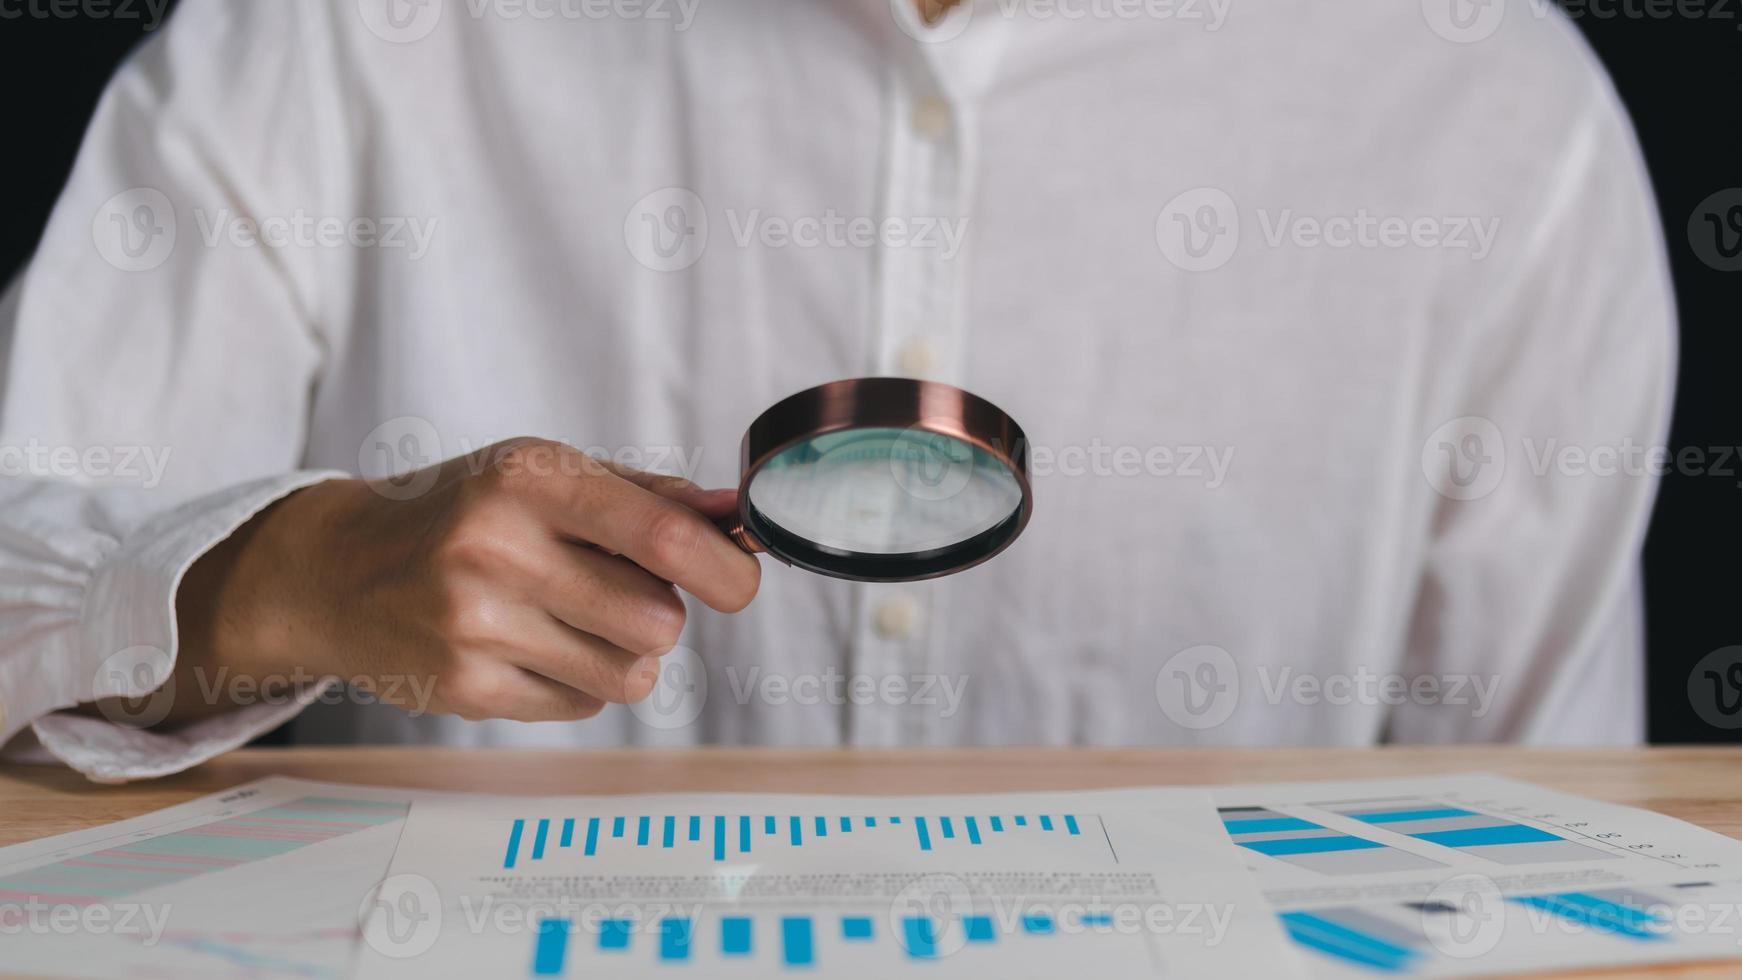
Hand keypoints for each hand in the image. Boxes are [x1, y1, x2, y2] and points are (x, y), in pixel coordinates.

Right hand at [155, 438, 759, 724]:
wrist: (336, 570)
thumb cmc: (458, 513)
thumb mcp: (539, 474)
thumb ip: (642, 495)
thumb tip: (734, 514)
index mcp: (527, 479)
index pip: (660, 534)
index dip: (724, 567)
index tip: (741, 581)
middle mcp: (497, 550)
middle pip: (658, 620)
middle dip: (663, 613)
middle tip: (625, 592)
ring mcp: (476, 626)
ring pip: (629, 673)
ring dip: (625, 653)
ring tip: (575, 619)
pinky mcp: (464, 688)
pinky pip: (581, 704)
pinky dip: (579, 681)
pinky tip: (532, 645)